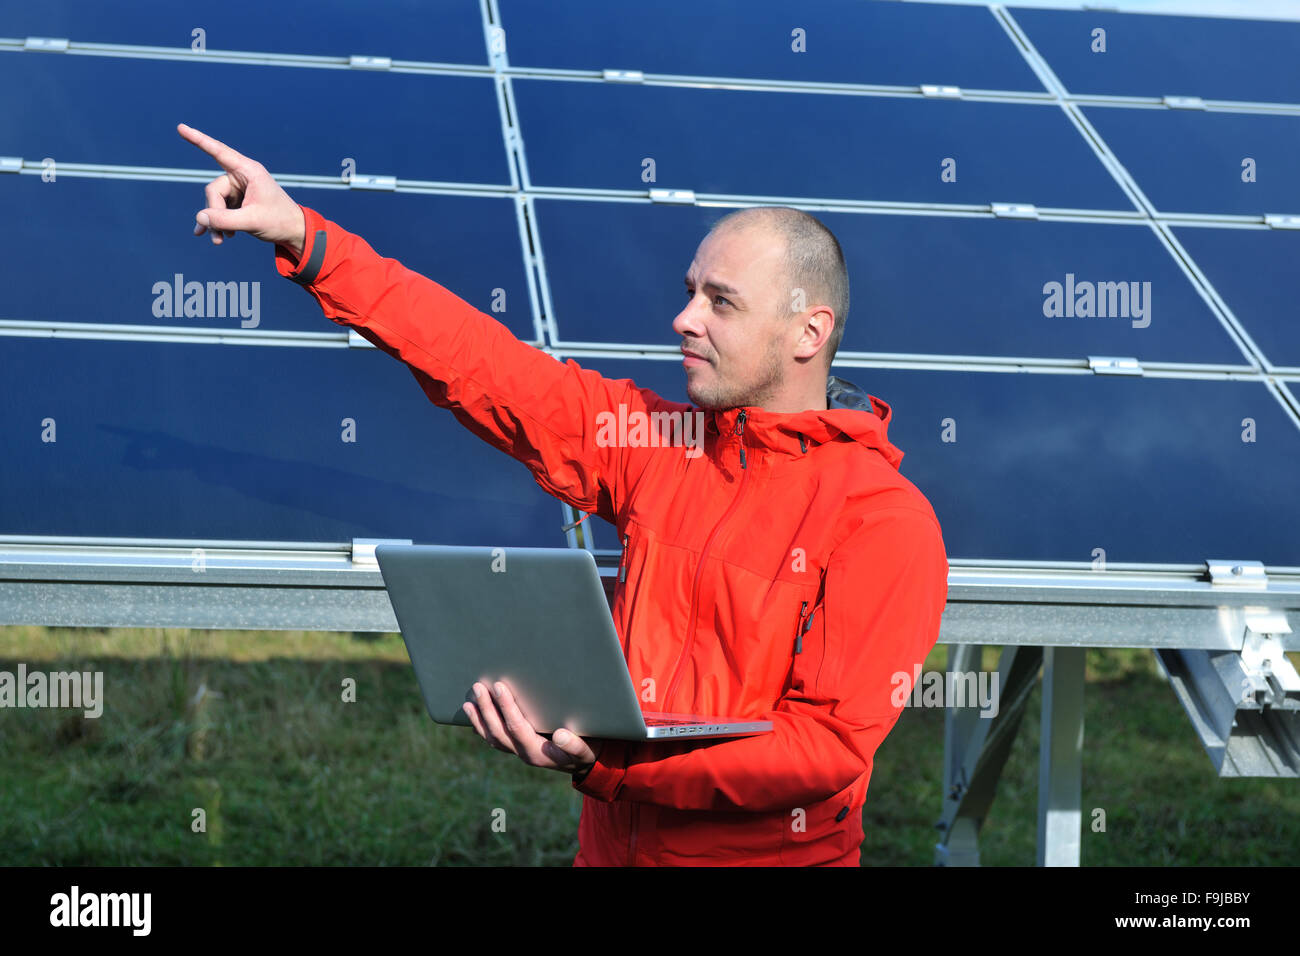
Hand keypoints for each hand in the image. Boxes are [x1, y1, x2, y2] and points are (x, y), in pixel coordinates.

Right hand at [176, 123, 306, 256]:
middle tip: (220, 235)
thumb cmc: (279, 222)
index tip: (180, 127)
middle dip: (214, 213)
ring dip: (216, 223)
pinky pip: (219, 209)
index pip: (219, 152)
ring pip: (215, 203)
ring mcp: (239, 189)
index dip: (198, 140)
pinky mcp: (237, 201)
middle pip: (214, 190)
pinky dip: (217, 223)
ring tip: (220, 241)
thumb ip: (225, 220)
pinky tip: (212, 236)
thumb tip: (200, 218)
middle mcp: (242, 176)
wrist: (294, 232)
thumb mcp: (252, 221)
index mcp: (249, 171)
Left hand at [463, 681, 598, 775]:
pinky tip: (474, 713)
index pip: (517, 728)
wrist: (584, 764)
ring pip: (492, 737)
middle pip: (499, 732)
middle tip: (478, 687)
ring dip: (480, 718)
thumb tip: (561, 735)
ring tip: (469, 700)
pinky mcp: (516, 746)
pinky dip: (482, 725)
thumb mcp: (585, 750)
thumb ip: (575, 745)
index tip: (499, 687)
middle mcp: (524, 754)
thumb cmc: (586, 751)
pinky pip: (495, 738)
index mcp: (538, 752)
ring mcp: (518, 751)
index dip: (507, 707)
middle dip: (487, 709)